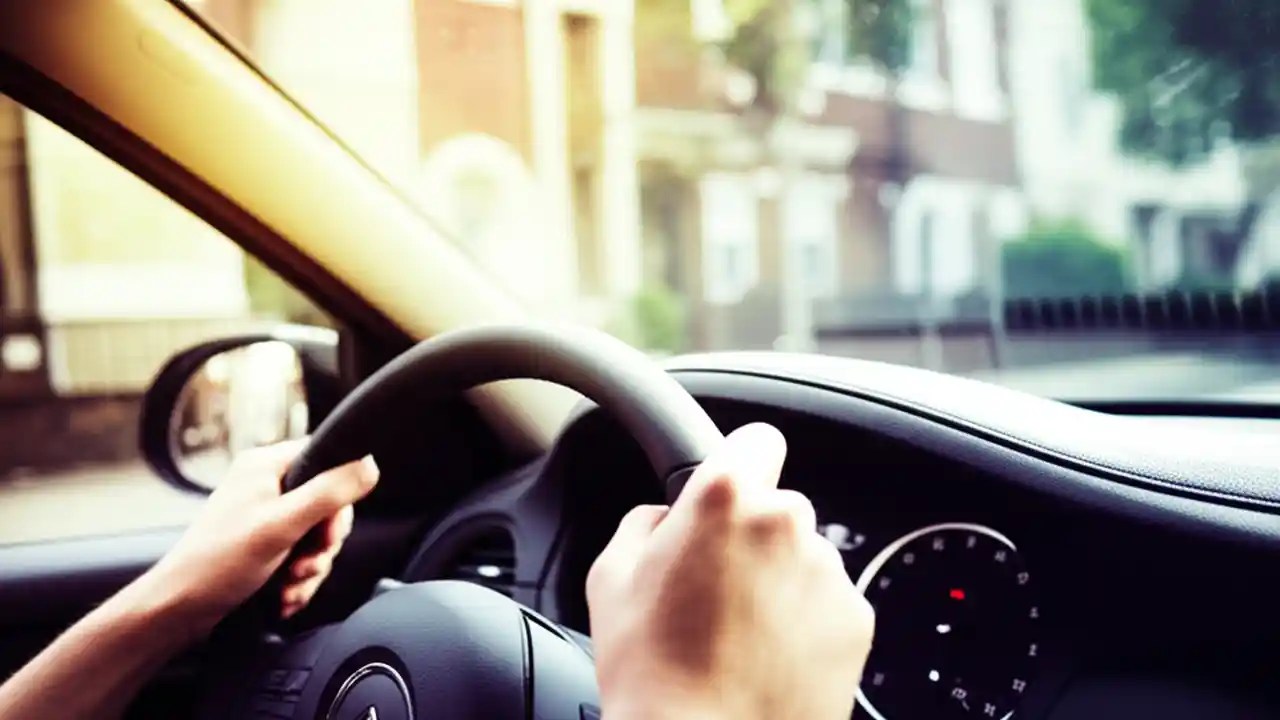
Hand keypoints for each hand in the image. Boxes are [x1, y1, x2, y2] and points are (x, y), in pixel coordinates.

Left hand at [144, 441, 378, 637]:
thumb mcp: (283, 524)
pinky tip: (286, 596)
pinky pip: (301, 555)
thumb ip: (330, 493)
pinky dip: (298, 580)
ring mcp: (266, 516)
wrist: (179, 608)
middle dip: (323, 545)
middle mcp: (266, 485)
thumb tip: (371, 465)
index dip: (339, 497)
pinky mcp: (265, 544)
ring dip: (311, 568)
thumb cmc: (218, 562)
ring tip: (291, 587)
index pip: (326, 461)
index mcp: (266, 465)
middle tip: (308, 563)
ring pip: (317, 536)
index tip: (330, 530)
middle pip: (328, 505)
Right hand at [586, 423, 873, 719]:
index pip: (755, 440)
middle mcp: (786, 523)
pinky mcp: (855, 619)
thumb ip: (643, 524)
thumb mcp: (610, 579)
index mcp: (726, 499)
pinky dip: (805, 620)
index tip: (728, 491)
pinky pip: (827, 601)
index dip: (738, 463)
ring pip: (804, 556)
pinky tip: (767, 656)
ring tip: (738, 633)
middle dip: (752, 535)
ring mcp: (827, 572)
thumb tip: (663, 519)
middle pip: (778, 506)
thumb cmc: (654, 675)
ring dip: (779, 579)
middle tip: (713, 585)